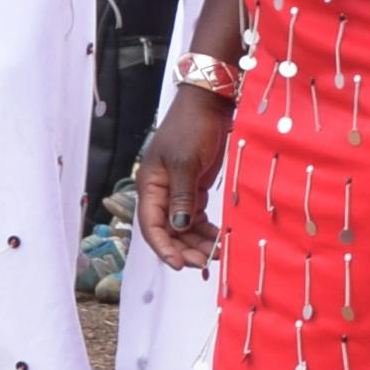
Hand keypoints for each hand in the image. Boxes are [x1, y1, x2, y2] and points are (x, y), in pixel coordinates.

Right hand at [133, 88, 233, 272]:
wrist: (209, 105)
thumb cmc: (191, 128)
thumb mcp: (185, 162)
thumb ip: (182, 197)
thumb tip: (179, 228)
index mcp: (150, 186)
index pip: (151, 225)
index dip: (163, 247)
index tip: (178, 264)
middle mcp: (161, 193)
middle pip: (168, 231)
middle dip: (184, 249)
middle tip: (204, 263)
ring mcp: (178, 192)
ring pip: (184, 228)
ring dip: (197, 243)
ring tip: (216, 255)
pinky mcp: (195, 190)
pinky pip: (197, 218)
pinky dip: (207, 230)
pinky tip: (219, 239)